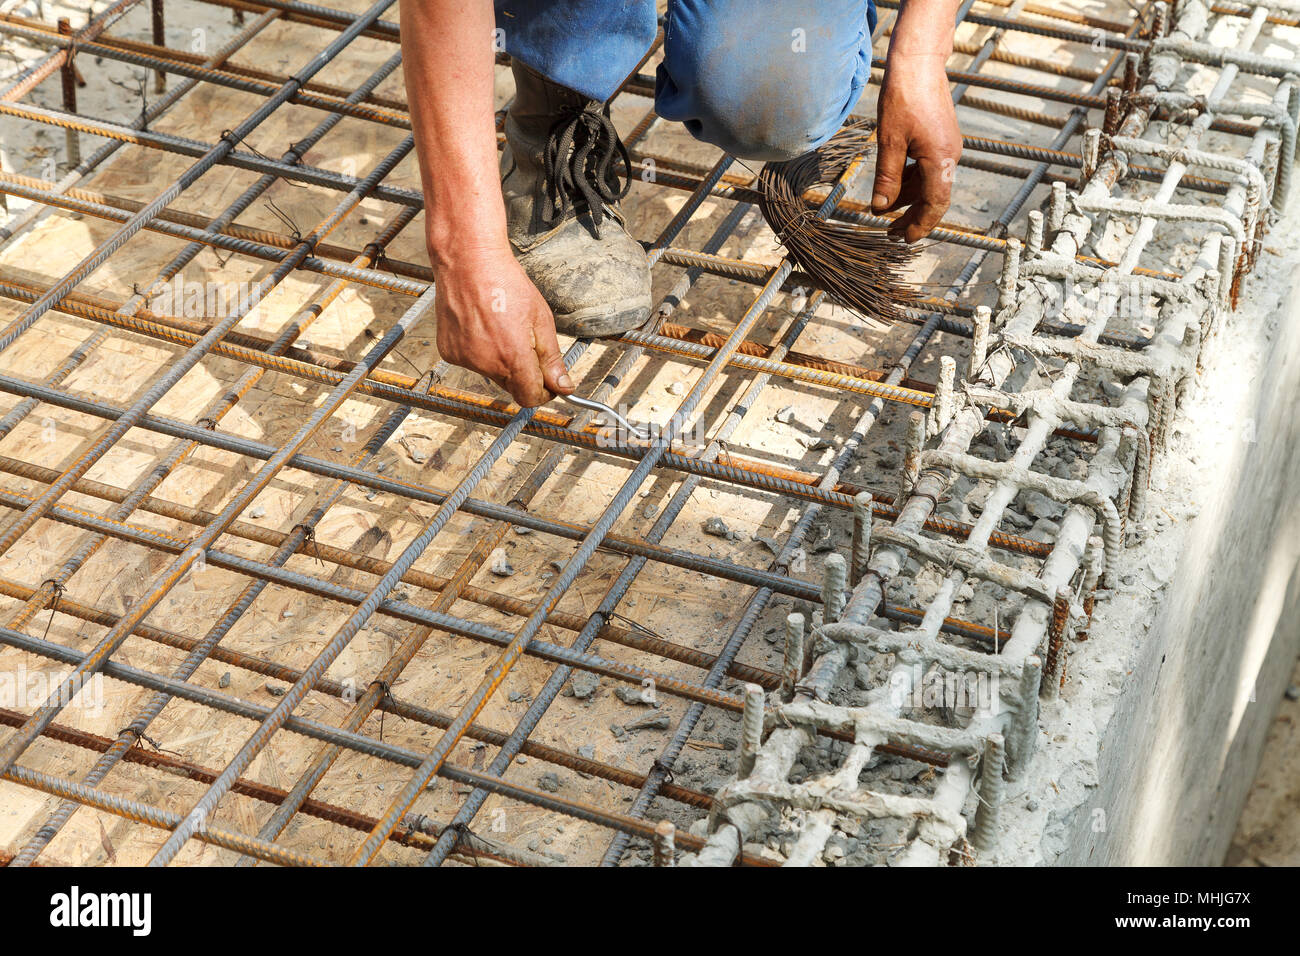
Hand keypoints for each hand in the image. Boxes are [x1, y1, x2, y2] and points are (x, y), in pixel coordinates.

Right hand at [432, 244, 573, 407]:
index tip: (548, 381)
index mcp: (512, 357)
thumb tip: (562, 385)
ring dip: (501, 361)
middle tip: (525, 342)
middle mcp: (486, 363)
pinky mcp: (449, 351)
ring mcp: (464, 358)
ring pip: (492, 374)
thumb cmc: (504, 282)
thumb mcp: (541, 319)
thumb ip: (551, 358)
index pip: (530, 397)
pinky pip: (471, 361)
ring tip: (500, 327)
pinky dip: (480, 351)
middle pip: (512, 387)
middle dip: (523, 373)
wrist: (468, 261)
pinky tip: (482, 326)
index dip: (543, 391)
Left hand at [871, 53, 961, 242]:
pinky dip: (911, 182)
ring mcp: (946, 147)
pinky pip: (927, 169)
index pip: (935, 204)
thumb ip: (887, 178)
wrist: (918, 63)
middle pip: (934, 198)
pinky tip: (893, 189)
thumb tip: (880, 208)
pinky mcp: (939, 139)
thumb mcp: (890, 142)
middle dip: (913, 217)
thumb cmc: (904, 97)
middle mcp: (949, 156)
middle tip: (892, 234)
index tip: (906, 240)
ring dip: (909, 200)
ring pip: (929, 184)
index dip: (921, 225)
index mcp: (941, 159)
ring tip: (886, 213)